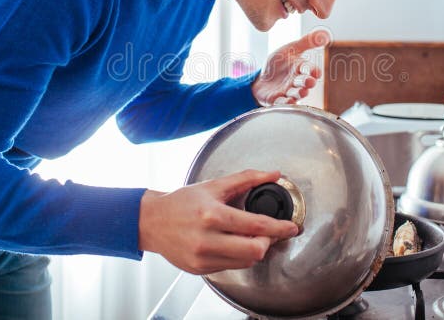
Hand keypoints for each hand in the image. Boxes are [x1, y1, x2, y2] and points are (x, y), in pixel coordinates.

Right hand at [138, 170, 298, 274]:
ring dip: (255, 250)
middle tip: (271, 233)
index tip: (291, 227)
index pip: (255, 225)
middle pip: (254, 250)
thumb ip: (246, 179)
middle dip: (269, 242)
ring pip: (245, 261)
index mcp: (212, 215)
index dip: (278, 227)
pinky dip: (239, 256)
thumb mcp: (214, 185)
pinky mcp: (200, 269)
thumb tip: (273, 174)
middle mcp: (207, 239)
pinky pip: (231, 266)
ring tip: (253, 237)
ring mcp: (203, 257)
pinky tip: (235, 243)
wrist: (152, 222)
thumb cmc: (181, 203)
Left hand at [251, 29, 330, 105]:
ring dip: (298, 93)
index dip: (313, 70)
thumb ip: (308, 41)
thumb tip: (326, 34)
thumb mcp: (292, 49)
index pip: (309, 69)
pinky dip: (284, 103)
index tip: (316, 72)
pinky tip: (286, 101)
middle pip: (303, 83)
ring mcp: (287, 92)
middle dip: (307, 82)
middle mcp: (296, 81)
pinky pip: (281, 103)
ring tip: (301, 92)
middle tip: (309, 82)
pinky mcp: (276, 100)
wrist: (263, 78)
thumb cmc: (280, 64)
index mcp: (300, 68)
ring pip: (295, 94)